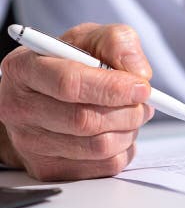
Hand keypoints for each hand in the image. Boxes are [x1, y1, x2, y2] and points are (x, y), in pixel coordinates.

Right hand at [0, 23, 154, 180]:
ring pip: (99, 146)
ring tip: (130, 114)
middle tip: (143, 101)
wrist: (43, 97)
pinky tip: (118, 132)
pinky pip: (104, 166)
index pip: (70, 84)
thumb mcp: (91, 39)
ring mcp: (29, 143)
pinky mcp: (49, 169)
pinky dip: (124, 149)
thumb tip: (139, 73)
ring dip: (129, 130)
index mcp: (24, 69)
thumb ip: (117, 43)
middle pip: (85, 120)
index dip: (113, 88)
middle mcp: (18, 108)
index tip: (142, 87)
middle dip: (128, 111)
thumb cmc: (69, 64)